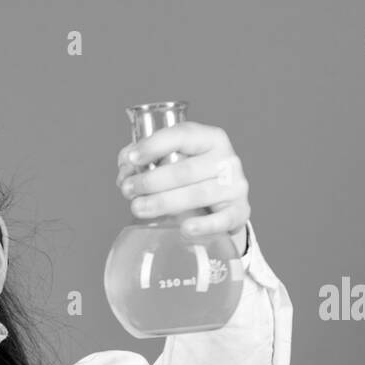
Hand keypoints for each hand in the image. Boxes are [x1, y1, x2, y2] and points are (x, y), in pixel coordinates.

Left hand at [116, 121, 249, 253]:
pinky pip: (223, 220)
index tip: (132, 158)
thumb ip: (143, 160)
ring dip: (164, 202)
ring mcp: (235, 186)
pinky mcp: (239, 211)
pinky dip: (203, 225)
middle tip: (128, 190)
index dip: (155, 145)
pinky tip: (185, 229)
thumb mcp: (170, 162)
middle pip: (185, 169)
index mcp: (209, 138)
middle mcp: (225, 159)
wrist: (221, 206)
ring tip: (138, 208)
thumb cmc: (189, 180)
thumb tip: (125, 168)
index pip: (183, 135)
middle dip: (151, 180)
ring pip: (197, 194)